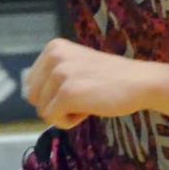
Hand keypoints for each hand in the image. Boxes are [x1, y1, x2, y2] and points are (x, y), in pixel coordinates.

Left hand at [25, 38, 155, 129]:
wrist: (140, 82)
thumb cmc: (110, 78)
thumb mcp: (76, 65)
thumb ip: (53, 73)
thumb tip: (28, 94)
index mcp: (53, 47)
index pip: (32, 84)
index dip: (53, 94)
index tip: (79, 85)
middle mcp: (54, 56)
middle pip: (34, 98)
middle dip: (56, 104)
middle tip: (84, 95)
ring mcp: (60, 75)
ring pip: (43, 111)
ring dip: (65, 113)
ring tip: (89, 100)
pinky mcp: (67, 94)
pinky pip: (53, 119)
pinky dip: (69, 122)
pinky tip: (89, 109)